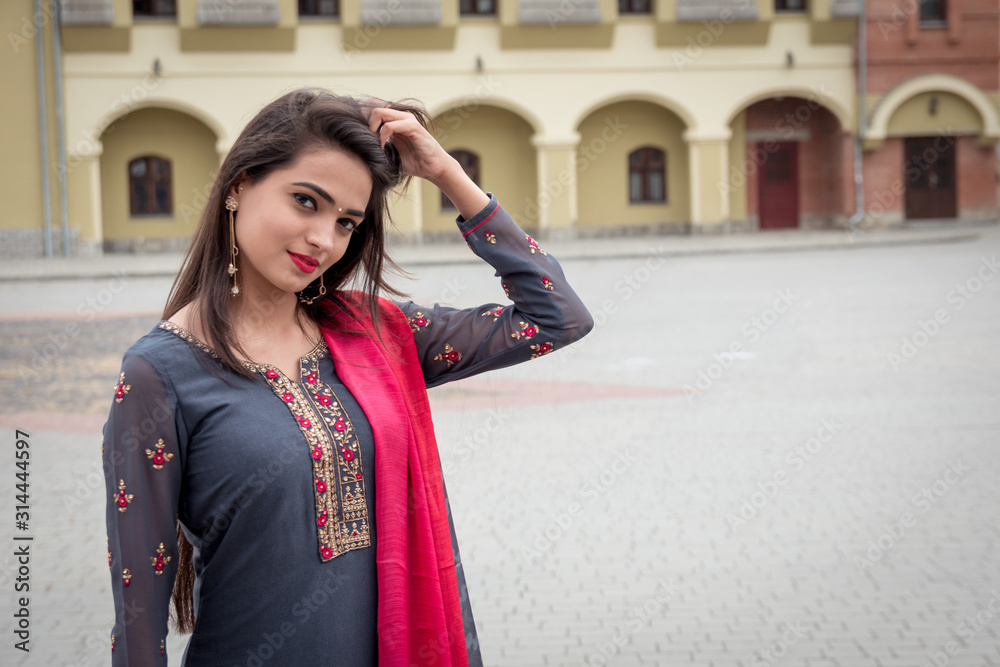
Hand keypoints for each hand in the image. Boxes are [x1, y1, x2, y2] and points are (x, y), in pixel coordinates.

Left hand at [368, 103, 489, 218]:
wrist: (434, 168)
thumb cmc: (415, 162)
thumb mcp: (392, 153)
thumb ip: (380, 147)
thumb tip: (361, 147)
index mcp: (395, 122)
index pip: (374, 112)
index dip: (364, 119)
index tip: (358, 133)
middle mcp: (401, 118)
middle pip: (374, 110)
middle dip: (366, 125)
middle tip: (367, 141)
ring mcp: (407, 121)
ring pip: (380, 113)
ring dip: (373, 129)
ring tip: (375, 145)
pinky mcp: (413, 127)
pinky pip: (390, 126)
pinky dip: (382, 136)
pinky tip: (382, 148)